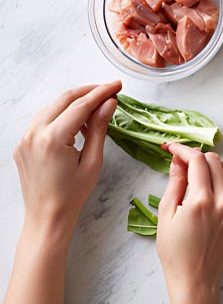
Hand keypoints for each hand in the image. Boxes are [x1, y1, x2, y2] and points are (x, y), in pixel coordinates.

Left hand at [2, 81, 119, 303]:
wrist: (47, 217)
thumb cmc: (72, 194)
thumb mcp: (92, 161)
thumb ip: (99, 128)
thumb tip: (109, 103)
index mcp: (52, 139)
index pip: (80, 105)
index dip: (101, 93)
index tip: (117, 86)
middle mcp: (34, 134)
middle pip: (64, 99)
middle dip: (88, 92)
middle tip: (110, 90)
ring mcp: (24, 138)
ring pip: (52, 107)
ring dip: (75, 102)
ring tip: (98, 107)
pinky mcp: (22, 144)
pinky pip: (43, 120)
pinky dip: (62, 115)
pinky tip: (78, 122)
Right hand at [156, 143, 222, 303]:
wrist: (195, 277)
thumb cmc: (175, 251)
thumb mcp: (165, 215)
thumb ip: (174, 183)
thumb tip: (179, 160)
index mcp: (200, 201)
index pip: (197, 160)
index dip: (183, 150)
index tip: (175, 149)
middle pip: (214, 161)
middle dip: (197, 158)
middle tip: (185, 165)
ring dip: (216, 168)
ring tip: (203, 179)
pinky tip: (222, 190)